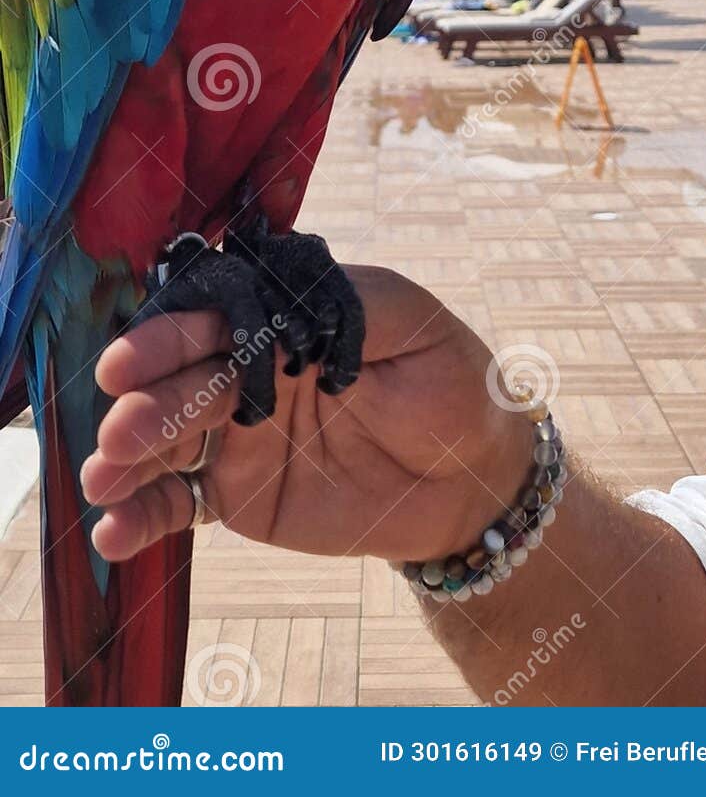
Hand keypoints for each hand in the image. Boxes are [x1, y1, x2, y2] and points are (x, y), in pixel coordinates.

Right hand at [82, 265, 525, 564]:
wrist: (474, 474)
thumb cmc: (448, 379)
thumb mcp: (412, 323)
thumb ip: (349, 305)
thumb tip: (285, 302)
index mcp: (276, 318)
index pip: (212, 320)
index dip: (168, 339)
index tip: (128, 363)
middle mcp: (243, 371)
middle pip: (180, 382)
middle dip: (145, 404)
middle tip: (121, 432)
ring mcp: (234, 435)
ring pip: (167, 443)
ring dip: (128, 461)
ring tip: (103, 484)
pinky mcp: (237, 495)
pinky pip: (181, 505)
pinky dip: (143, 518)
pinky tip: (114, 533)